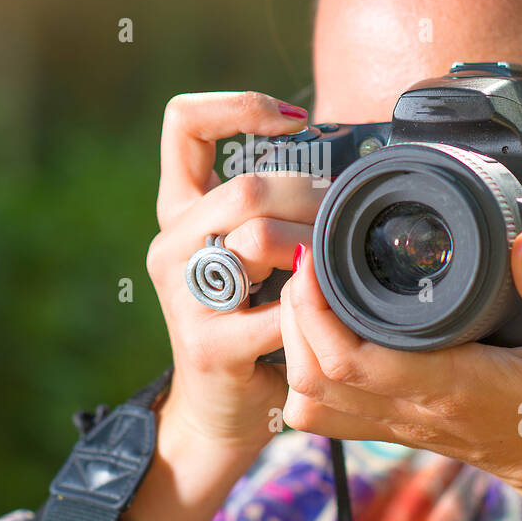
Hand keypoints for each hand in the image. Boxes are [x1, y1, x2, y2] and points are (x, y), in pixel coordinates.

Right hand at [146, 90, 324, 453]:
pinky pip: (279, 307)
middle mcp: (172, 245)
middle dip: (312, 196)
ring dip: (316, 247)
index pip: (184, 122)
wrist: (223, 414)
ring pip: (256, 236)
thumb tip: (350, 160)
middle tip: (347, 217)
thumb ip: (279, 207)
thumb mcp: (257, 256)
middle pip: (243, 186)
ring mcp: (183, 295)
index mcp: (180, 211)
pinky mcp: (209, 344)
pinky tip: (332, 313)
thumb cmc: (254, 325)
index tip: (295, 122)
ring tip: (340, 265)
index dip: (239, 106)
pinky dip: (317, 305)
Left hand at [279, 229, 521, 520]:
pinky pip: (329, 413)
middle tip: (311, 257)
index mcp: (454, 387)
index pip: (351, 359)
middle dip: (294, 314)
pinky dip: (307, 374)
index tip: (318, 253)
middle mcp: (417, 410)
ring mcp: (404, 423)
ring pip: (311, 400)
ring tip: (312, 288)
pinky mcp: (402, 425)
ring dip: (294, 343)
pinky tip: (324, 331)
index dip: (315, 307)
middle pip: (314, 377)